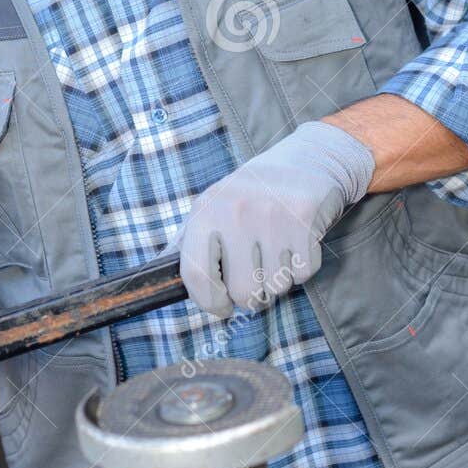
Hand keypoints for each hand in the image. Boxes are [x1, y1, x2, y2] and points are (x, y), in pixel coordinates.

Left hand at [178, 121, 374, 316]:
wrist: (307, 159)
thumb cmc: (253, 192)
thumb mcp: (213, 205)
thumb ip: (189, 242)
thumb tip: (159, 278)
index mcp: (206, 210)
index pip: (196, 275)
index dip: (208, 303)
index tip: (221, 308)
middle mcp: (236, 211)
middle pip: (242, 292)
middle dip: (252, 294)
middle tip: (256, 274)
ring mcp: (272, 215)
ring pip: (275, 288)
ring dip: (278, 281)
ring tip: (277, 252)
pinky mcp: (304, 219)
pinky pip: (303, 275)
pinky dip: (301, 269)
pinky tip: (296, 243)